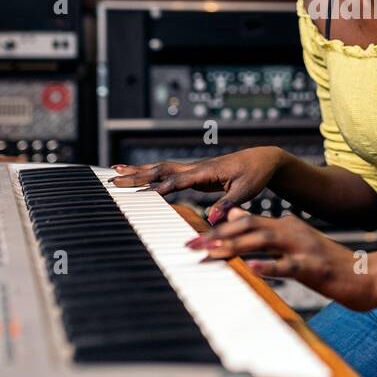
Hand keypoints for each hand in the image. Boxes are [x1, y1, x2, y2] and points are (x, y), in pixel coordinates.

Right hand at [110, 147, 283, 223]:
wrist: (263, 159)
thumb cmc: (256, 174)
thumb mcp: (246, 191)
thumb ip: (228, 204)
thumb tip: (212, 218)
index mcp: (207, 172)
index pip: (179, 180)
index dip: (160, 187)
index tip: (141, 194)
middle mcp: (196, 168)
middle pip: (161, 170)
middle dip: (137, 175)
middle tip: (113, 178)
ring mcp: (193, 170)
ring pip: (161, 168)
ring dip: (138, 170)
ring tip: (114, 171)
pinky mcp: (194, 174)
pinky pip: (167, 173)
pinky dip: (150, 174)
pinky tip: (138, 176)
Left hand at [189, 209, 376, 309]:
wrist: (364, 275)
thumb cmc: (325, 262)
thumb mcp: (294, 241)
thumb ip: (266, 230)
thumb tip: (236, 217)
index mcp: (286, 225)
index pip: (245, 220)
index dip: (217, 228)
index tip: (193, 237)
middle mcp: (292, 231)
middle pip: (249, 227)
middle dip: (217, 236)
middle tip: (191, 245)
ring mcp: (303, 249)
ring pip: (263, 242)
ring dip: (234, 246)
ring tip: (211, 253)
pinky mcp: (313, 268)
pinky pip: (287, 266)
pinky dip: (268, 266)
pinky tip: (250, 268)